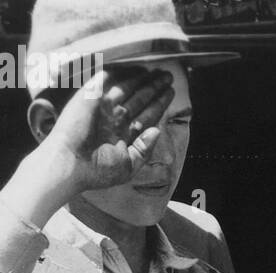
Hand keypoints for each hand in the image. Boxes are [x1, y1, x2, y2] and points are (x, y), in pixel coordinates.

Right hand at [11, 68, 173, 219]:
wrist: (72, 164)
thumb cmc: (99, 171)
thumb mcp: (130, 165)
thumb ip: (145, 149)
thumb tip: (158, 131)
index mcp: (125, 134)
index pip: (147, 115)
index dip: (159, 104)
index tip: (171, 93)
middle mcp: (115, 119)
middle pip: (139, 99)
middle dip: (154, 88)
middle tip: (168, 77)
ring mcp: (103, 107)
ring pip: (126, 88)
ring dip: (141, 79)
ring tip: (157, 72)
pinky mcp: (90, 97)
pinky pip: (106, 80)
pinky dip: (118, 73)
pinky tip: (132, 67)